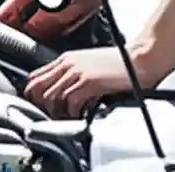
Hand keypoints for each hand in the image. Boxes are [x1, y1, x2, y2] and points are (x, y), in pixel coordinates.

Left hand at [24, 46, 156, 118]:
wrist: (140, 58)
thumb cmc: (120, 63)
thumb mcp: (88, 64)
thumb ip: (72, 75)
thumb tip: (59, 95)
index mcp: (66, 59)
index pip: (34, 78)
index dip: (35, 96)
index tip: (44, 108)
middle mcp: (68, 64)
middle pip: (36, 89)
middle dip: (42, 106)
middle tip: (55, 115)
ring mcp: (77, 72)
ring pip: (50, 97)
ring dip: (57, 112)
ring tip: (69, 117)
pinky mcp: (90, 82)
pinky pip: (70, 102)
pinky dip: (73, 113)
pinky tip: (83, 113)